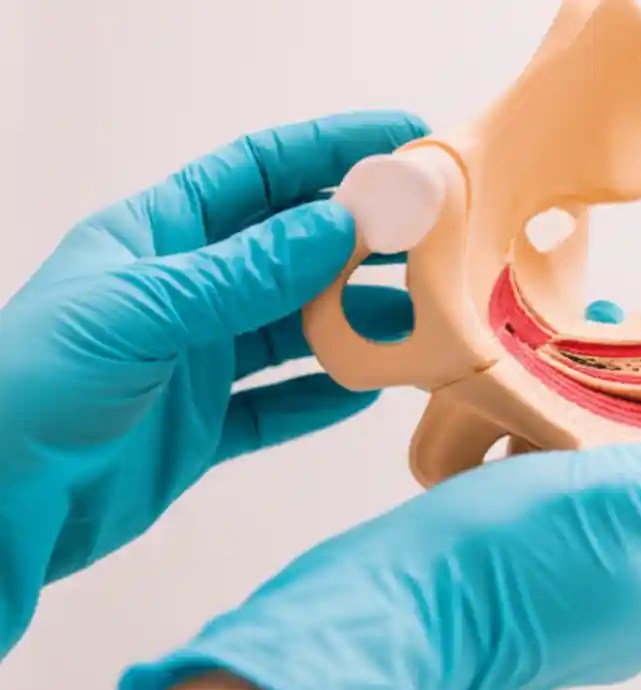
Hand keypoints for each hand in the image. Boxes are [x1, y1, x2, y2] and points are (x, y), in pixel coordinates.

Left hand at [0, 111, 426, 653]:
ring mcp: (194, 361)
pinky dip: (326, 396)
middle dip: (359, 238)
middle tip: (432, 234)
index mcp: (153, 238)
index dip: (328, 150)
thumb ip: (243, 274)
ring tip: (418, 318)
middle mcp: (181, 291)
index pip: (256, 173)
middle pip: (289, 249)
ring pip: (295, 328)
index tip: (401, 141)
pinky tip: (371, 390)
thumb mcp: (140, 313)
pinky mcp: (202, 428)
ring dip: (354, 322)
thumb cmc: (27, 391)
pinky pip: (281, 404)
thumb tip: (337, 223)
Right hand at [118, 397, 640, 689]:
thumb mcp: (627, 496)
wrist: (379, 615)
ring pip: (618, 476)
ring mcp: (579, 578)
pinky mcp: (524, 562)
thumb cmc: (502, 563)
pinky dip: (559, 437)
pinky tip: (536, 389)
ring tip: (590, 342)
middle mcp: (637, 590)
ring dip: (610, 409)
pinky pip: (562, 488)